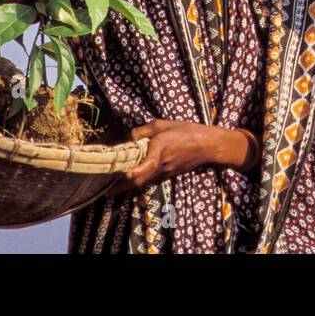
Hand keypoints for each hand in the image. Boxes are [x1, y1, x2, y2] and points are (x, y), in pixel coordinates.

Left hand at [120, 119, 247, 190]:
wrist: (208, 145)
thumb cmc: (187, 131)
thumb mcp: (164, 124)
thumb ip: (144, 130)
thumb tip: (129, 137)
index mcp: (159, 149)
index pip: (145, 166)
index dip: (134, 172)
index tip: (123, 175)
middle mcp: (160, 165)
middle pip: (139, 180)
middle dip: (122, 186)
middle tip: (106, 191)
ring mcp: (165, 172)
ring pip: (143, 182)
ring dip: (128, 186)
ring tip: (113, 190)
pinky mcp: (169, 174)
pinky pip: (151, 180)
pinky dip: (139, 182)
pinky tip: (132, 181)